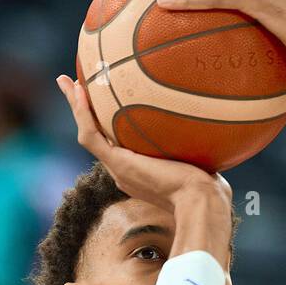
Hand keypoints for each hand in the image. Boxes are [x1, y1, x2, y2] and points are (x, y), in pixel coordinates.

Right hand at [56, 75, 229, 213]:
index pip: (118, 144)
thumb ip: (201, 143)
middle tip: (76, 86)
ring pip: (88, 133)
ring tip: (66, 81)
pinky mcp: (117, 164)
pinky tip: (78, 89)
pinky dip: (81, 112)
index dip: (111, 124)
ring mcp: (118, 168)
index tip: (110, 104)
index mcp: (140, 172)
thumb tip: (220, 120)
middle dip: (86, 112)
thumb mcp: (206, 160)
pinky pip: (91, 134)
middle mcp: (124, 171)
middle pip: (98, 136)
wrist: (201, 203)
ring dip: (76, 106)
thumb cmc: (212, 188)